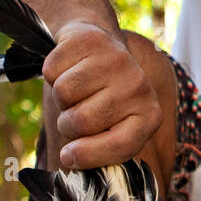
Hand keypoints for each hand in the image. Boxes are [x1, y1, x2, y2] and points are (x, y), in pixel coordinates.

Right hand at [42, 22, 161, 168]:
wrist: (100, 49)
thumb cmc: (103, 99)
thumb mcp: (114, 129)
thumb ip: (102, 150)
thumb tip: (70, 160)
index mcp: (149, 116)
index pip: (120, 146)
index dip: (88, 156)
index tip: (68, 157)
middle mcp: (139, 86)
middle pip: (82, 121)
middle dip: (68, 124)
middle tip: (75, 112)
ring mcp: (117, 60)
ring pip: (64, 94)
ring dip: (60, 98)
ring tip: (76, 90)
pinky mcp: (90, 40)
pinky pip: (52, 70)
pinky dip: (52, 73)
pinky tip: (69, 68)